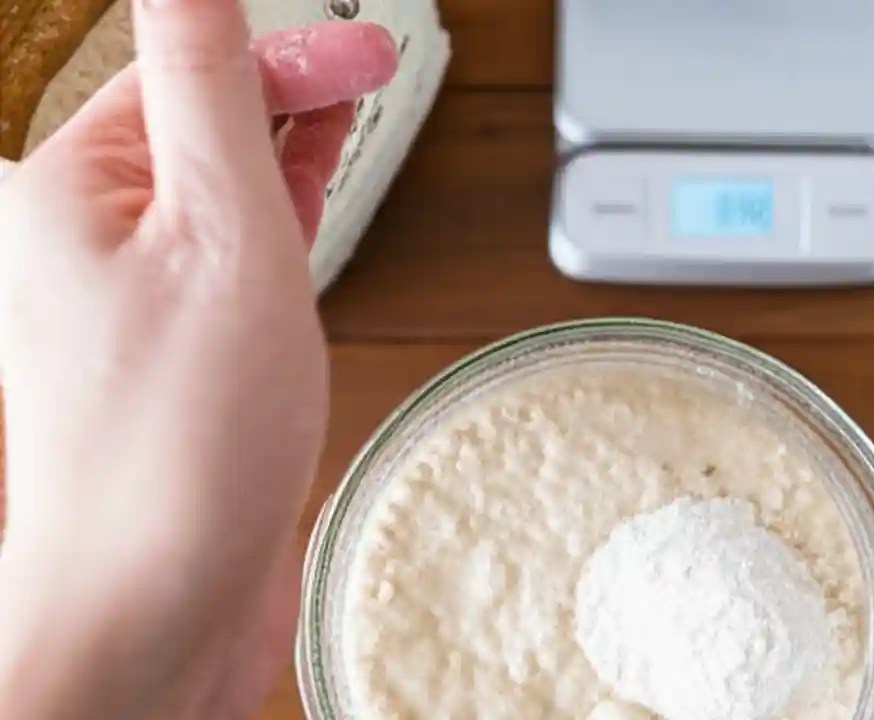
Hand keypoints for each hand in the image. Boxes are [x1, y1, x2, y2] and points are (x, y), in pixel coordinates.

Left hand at [0, 5, 397, 717]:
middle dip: (289, 87)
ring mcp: (132, 296)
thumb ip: (213, 87)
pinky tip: (309, 193)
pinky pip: (229, 254)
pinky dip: (279, 216)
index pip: (186, 71)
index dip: (289, 51)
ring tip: (350, 107)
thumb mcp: (220, 229)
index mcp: (69, 188)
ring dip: (287, 145)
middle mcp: (86, 236)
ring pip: (220, 187)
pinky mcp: (177, 347)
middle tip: (373, 64)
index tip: (370, 47)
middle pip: (201, 121)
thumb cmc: (177, 446)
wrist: (153, 604)